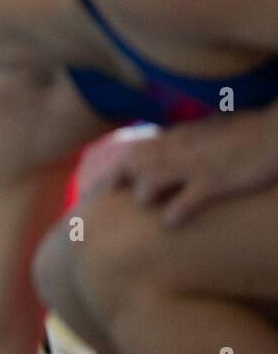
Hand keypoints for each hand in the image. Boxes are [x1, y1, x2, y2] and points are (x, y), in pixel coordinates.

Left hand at [114, 109, 277, 226]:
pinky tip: (172, 223)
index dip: (109, 175)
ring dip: (144, 196)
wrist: (277, 130)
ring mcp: (195, 164)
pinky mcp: (215, 180)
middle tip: (102, 210)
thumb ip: (184, 139)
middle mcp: (178, 148)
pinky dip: (174, 213)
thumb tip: (165, 146)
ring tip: (150, 207)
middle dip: (113, 187)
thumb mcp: (207, 130)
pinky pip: (185, 199)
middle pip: (130, 165)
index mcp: (175, 136)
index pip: (131, 153)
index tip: (93, 194)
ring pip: (150, 180)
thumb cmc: (247, 132)